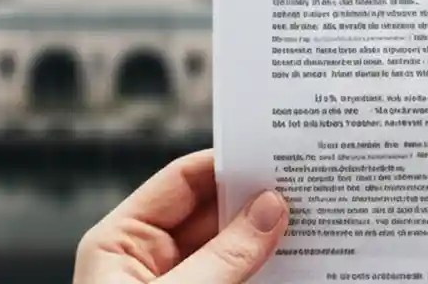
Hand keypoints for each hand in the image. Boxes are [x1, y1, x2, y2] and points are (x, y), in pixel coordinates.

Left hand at [75, 150, 287, 282]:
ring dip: (266, 235)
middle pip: (212, 212)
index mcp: (119, 242)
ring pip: (230, 247)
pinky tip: (295, 256)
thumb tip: (271, 208)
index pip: (180, 181)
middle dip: (256, 201)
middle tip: (303, 187)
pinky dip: (266, 264)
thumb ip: (225, 255)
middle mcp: (147, 260)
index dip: (226, 164)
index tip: (272, 155)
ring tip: (308, 219)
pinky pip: (238, 274)